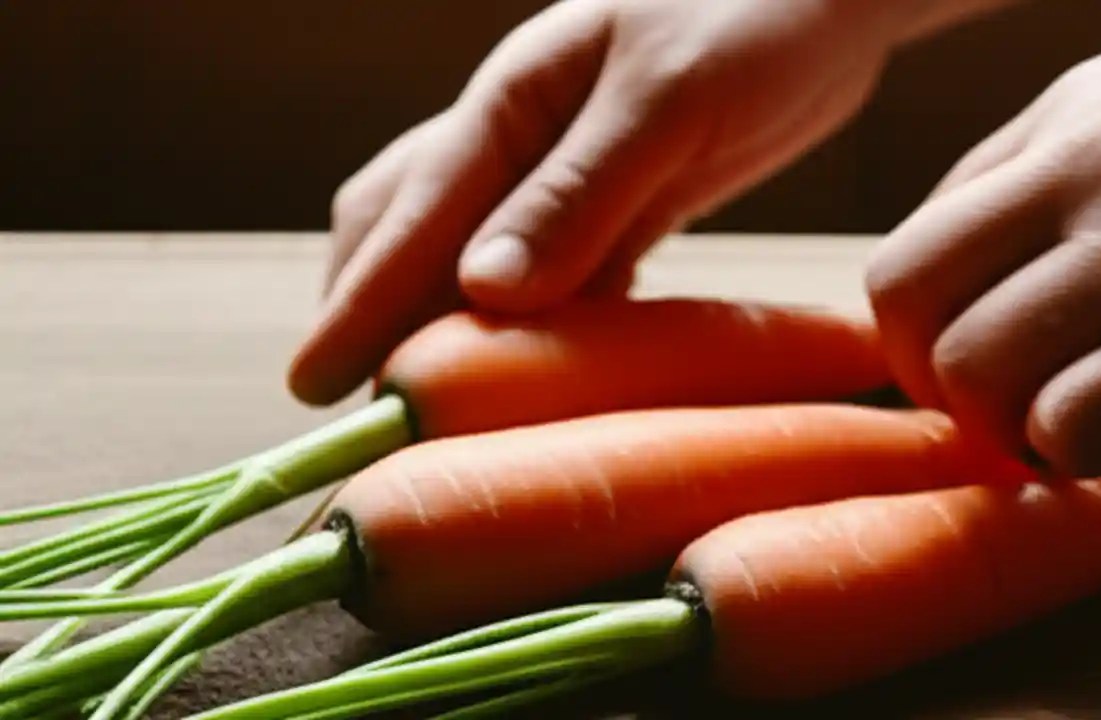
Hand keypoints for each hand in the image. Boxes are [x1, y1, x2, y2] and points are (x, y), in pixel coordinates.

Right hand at [288, 0, 907, 405]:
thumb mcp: (664, 99)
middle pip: (412, 234)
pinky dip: (543, 330)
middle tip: (358, 408)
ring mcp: (571, 178)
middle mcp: (522, 145)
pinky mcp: (628, 205)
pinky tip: (545, 379)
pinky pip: (564, 280)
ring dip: (453, 332)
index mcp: (509, 105)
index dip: (357, 303)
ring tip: (437, 412)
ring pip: (480, 265)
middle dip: (375, 315)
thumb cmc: (753, 13)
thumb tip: (482, 292)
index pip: (410, 214)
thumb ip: (577, 193)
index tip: (311, 385)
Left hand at [866, 4, 1100, 477]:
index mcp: (1055, 133)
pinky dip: (1088, 449)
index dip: (910, 338)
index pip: (901, 265)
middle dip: (941, 389)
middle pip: (915, 325)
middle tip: (1003, 402)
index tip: (959, 358)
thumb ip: (1019, 174)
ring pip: (982, 381)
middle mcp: (1086, 188)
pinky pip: (1082, 427)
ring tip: (1071, 414)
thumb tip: (945, 271)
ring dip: (1010, 426)